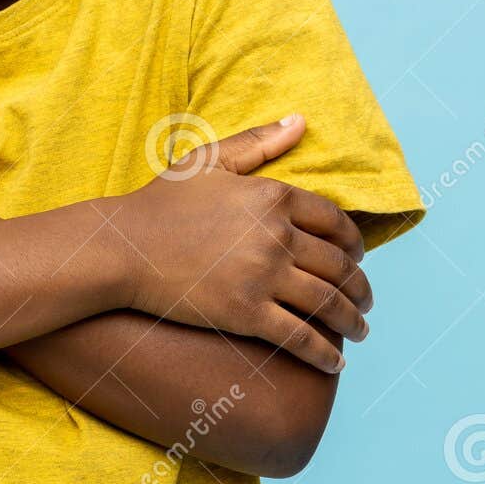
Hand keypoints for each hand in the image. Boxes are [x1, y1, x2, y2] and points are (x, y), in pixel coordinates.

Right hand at [110, 115, 372, 372]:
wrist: (121, 248)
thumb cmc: (160, 202)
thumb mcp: (207, 161)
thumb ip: (258, 141)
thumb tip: (301, 121)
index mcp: (271, 196)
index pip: (335, 222)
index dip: (356, 242)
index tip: (358, 257)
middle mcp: (275, 236)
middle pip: (339, 265)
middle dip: (360, 287)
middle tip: (363, 300)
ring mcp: (262, 276)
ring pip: (329, 303)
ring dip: (352, 321)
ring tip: (359, 330)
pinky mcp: (246, 312)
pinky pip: (300, 337)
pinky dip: (324, 353)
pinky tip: (335, 362)